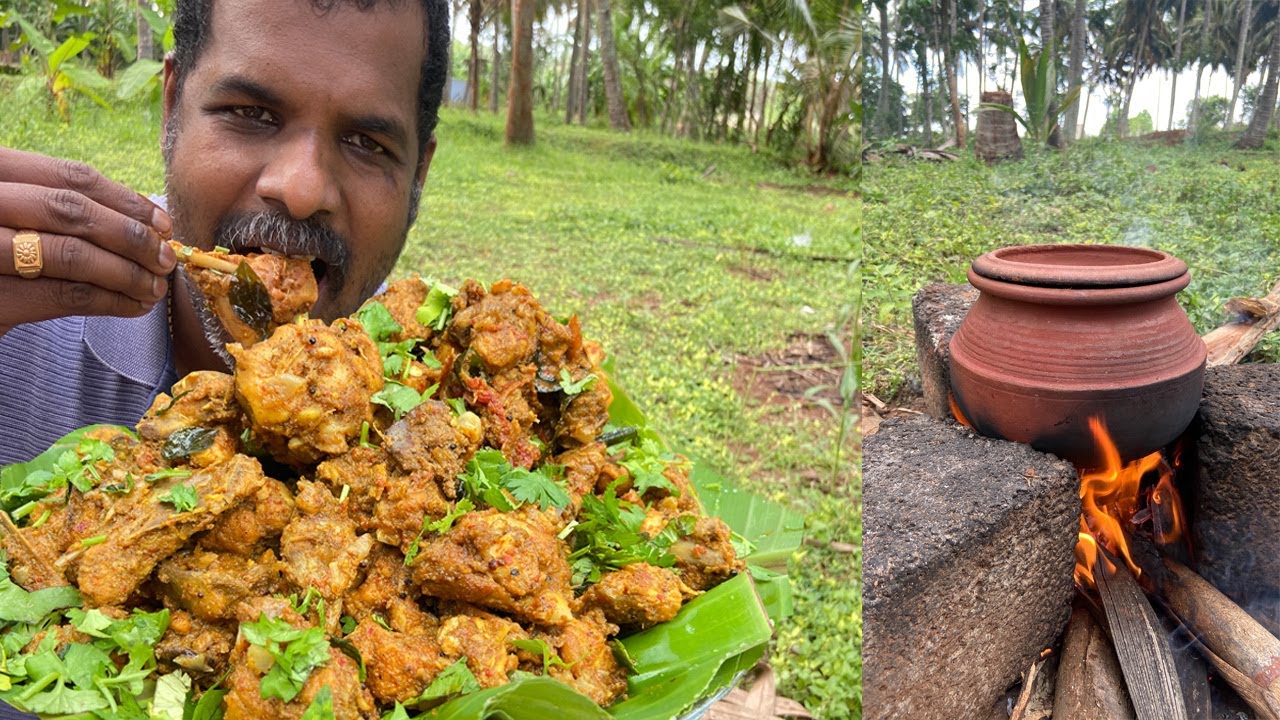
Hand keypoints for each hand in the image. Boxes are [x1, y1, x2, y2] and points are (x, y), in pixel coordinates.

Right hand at [0, 146, 177, 336]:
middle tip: (165, 258)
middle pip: (73, 211)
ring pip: (72, 254)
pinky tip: (133, 307)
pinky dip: (110, 301)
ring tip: (155, 287)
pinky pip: (64, 295)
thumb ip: (54, 208)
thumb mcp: (12, 217)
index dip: (124, 199)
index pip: (68, 176)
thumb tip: (138, 216)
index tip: (161, 222)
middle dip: (131, 236)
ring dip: (127, 272)